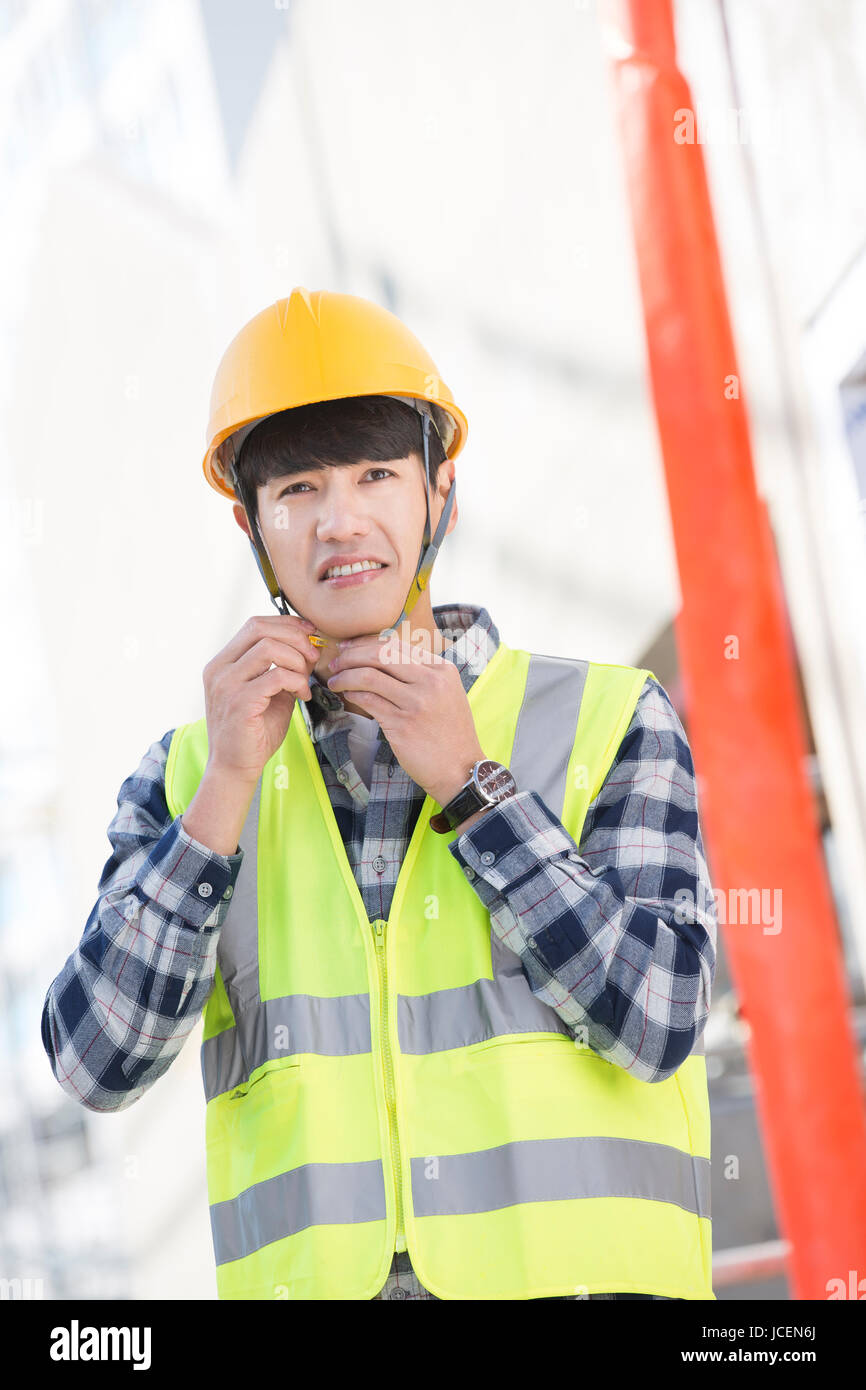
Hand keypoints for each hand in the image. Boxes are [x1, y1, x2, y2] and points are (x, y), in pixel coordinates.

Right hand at [202, 614, 320, 783]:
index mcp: (223, 662)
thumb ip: (284, 669)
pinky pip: (275, 676)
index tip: (309, 633)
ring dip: (296, 660)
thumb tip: (310, 647)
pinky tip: (301, 695)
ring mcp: (226, 684)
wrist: (235, 768)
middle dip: (294, 637)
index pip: (254, 625)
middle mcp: (220, 669)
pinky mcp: (239, 702)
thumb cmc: (254, 732)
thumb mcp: (271, 693)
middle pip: (260, 629)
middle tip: (313, 656)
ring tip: (304, 680)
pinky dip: (295, 681)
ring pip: (269, 648)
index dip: (286, 624)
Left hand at [325, 633, 485, 804]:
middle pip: (380, 655)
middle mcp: (431, 682)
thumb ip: (420, 675)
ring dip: (345, 676)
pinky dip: (352, 694)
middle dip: (351, 656)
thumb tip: (381, 658)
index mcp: (441, 669)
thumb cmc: (449, 733)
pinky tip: (346, 696)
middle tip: (336, 663)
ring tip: (334, 681)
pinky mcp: (402, 724)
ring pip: (369, 676)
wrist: (460, 768)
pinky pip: (369, 701)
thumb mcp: (445, 694)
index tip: (348, 647)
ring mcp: (417, 703)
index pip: (395, 645)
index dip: (365, 644)